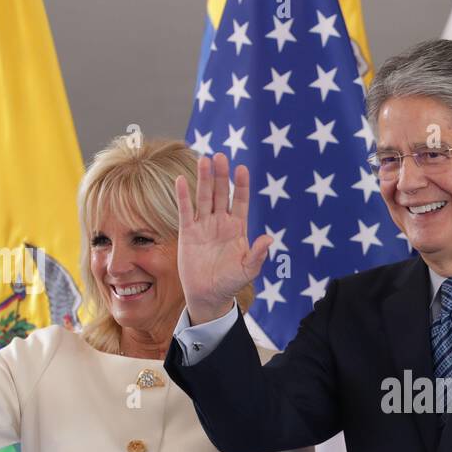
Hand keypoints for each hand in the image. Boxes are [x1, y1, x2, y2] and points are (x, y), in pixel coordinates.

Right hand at [174, 152, 272, 323]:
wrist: (209, 295)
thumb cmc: (231, 282)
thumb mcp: (248, 270)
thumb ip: (258, 254)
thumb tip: (269, 239)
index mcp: (238, 228)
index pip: (241, 201)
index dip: (241, 185)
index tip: (242, 169)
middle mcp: (221, 222)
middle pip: (222, 194)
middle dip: (222, 176)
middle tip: (221, 156)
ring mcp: (204, 225)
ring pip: (204, 197)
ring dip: (204, 179)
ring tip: (204, 160)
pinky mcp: (188, 232)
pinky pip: (185, 211)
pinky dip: (183, 196)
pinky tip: (181, 180)